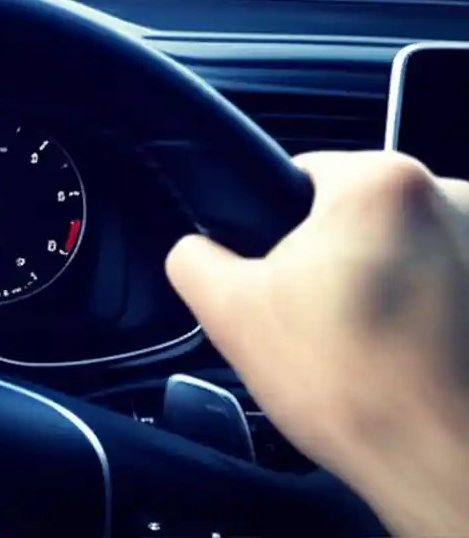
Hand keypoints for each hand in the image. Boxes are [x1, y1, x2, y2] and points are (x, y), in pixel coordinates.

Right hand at [167, 151, 468, 535]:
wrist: (438, 460)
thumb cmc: (348, 382)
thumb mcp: (228, 311)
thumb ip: (193, 258)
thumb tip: (195, 250)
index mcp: (380, 181)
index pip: (303, 175)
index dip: (275, 231)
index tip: (278, 282)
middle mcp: (452, 197)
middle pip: (358, 214)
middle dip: (332, 261)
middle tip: (315, 322)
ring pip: (402, 251)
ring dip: (381, 285)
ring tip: (363, 346)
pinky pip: (441, 284)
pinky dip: (421, 312)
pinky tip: (402, 357)